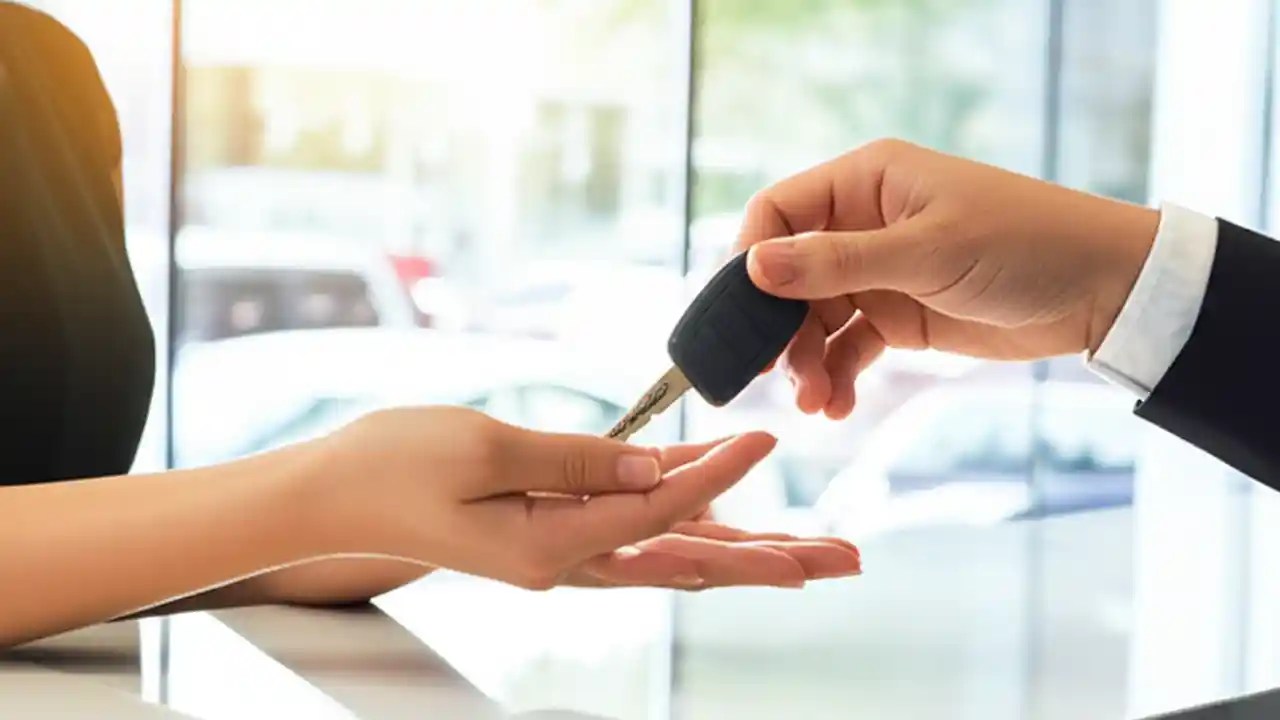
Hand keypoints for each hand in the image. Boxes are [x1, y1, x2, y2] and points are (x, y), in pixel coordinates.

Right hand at [293, 408, 859, 591]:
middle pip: (692, 561)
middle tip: (847, 559)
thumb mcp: (482, 445)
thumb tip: (652, 465)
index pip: (658, 510)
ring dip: (746, 549)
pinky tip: (724, 511)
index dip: (718, 474)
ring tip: (812, 551)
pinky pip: (635, 532)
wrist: (334, 495)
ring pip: (674, 553)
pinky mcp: (553, 533)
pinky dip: (685, 522)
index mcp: (548, 546)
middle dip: (773, 559)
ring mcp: (562, 553)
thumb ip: (574, 458)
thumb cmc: (393, 464)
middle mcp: (567, 562)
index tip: (768, 438)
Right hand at [735, 139, 1160, 418]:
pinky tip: (838, 406)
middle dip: (778, 328)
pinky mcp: (899, 316)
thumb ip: (837, 263)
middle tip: (773, 376)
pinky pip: (848, 348)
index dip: (751, 259)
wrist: (1103, 291)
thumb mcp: (926, 253)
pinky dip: (838, 377)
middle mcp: (863, 223)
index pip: (778, 212)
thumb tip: (755, 266)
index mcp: (866, 182)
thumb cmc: (1024, 245)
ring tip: (815, 403)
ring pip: (814, 319)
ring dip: (807, 362)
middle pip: (789, 275)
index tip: (740, 313)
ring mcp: (879, 272)